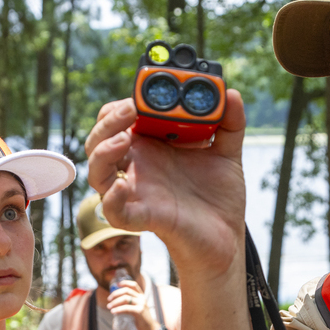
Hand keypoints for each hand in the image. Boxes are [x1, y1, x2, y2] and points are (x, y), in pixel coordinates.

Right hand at [84, 95, 247, 282]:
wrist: (227, 235)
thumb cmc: (217, 196)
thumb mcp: (226, 153)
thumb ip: (229, 123)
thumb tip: (231, 94)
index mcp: (151, 148)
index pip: (117, 121)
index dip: (119, 106)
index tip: (137, 96)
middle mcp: (138, 168)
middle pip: (99, 141)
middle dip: (107, 122)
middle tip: (131, 109)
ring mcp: (138, 193)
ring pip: (97, 172)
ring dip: (102, 151)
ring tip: (124, 137)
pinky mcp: (144, 217)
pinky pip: (113, 212)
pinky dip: (111, 199)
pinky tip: (122, 186)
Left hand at [106, 279, 157, 329]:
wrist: (150, 329)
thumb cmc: (141, 320)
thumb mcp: (137, 308)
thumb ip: (130, 304)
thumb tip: (116, 301)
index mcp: (141, 296)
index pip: (134, 285)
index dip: (125, 283)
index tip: (116, 284)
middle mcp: (142, 298)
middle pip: (127, 291)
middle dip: (115, 294)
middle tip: (109, 299)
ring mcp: (141, 304)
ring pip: (125, 298)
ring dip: (115, 302)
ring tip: (109, 307)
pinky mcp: (139, 311)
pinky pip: (126, 308)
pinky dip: (118, 309)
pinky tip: (113, 312)